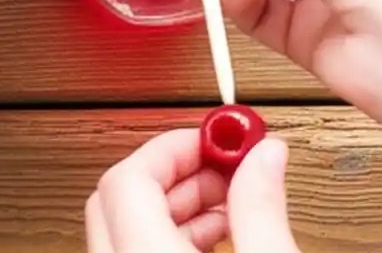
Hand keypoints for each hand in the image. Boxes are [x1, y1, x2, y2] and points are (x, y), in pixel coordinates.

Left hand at [85, 129, 298, 251]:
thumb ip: (262, 209)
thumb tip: (264, 157)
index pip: (126, 179)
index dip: (171, 149)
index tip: (213, 140)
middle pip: (117, 200)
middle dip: (173, 173)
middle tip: (224, 166)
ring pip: (121, 230)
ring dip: (171, 207)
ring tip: (229, 202)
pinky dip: (165, 238)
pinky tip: (217, 239)